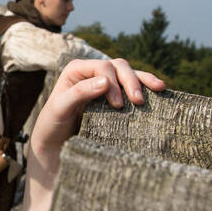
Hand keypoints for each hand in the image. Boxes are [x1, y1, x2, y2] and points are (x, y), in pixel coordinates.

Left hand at [27, 58, 163, 179]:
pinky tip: (159, 91)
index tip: (117, 105)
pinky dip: (146, 86)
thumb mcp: (60, 108)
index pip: (102, 67)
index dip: (112, 82)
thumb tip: (105, 81)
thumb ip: (79, 93)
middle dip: (131, 81)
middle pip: (118, 67)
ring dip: (144, 80)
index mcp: (77, 70)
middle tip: (139, 101)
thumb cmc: (52, 125)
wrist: (55, 143)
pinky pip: (132, 85)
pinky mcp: (114, 95)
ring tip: (159, 88)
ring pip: (128, 73)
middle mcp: (92, 72)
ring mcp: (104, 83)